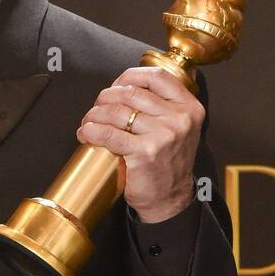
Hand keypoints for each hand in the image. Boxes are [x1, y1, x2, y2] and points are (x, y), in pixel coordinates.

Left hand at [75, 66, 204, 222]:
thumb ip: (161, 106)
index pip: (156, 77)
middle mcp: (179, 118)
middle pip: (130, 93)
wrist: (169, 199)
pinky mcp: (145, 152)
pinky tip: (86, 134)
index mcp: (189, 107)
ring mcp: (163, 135)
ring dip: (94, 115)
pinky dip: (91, 131)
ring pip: (116, 112)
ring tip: (88, 123)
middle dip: (105, 98)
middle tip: (96, 109)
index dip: (129, 76)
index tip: (115, 86)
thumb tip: (125, 85)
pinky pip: (109, 133)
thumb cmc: (167, 163)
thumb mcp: (177, 128)